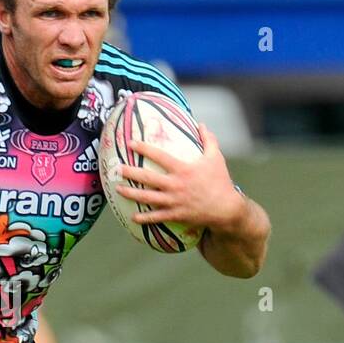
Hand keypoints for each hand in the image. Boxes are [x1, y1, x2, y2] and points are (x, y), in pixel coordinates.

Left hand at [114, 123, 242, 232]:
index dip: (144, 148)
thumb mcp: (216, 158)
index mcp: (183, 169)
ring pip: (147, 198)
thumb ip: (208, 140)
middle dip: (130, 173)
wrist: (226, 209)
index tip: (130, 143)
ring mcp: (174, 201)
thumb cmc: (220, 181)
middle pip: (147, 178)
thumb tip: (201, 124)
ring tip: (118, 189)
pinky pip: (157, 217)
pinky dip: (144, 218)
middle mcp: (175, 185)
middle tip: (116, 168)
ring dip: (131, 194)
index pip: (159, 156)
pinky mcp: (175, 215)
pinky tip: (133, 217)